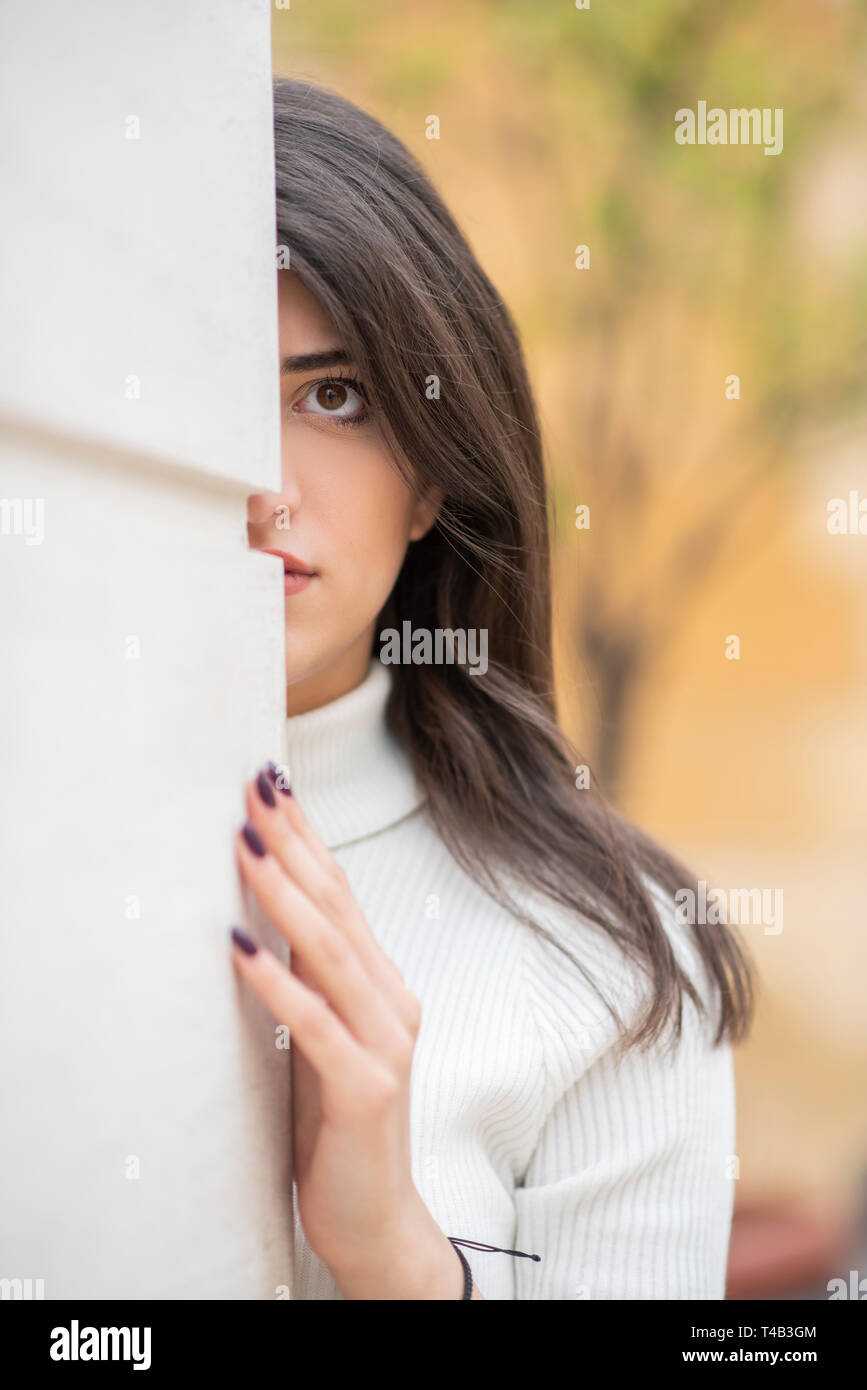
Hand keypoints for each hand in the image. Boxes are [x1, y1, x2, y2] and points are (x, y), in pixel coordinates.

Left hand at [229, 763, 469, 1298]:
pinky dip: (276, 983)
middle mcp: (394, 1001)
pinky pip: (316, 1026)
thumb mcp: (319, 1037)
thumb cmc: (338, 1124)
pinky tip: (239, 948)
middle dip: (294, 844)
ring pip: (332, 953)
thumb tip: (258, 918)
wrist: (377, 1218)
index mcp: (383, 984)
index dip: (307, 837)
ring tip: (243, 846)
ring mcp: (387, 1044)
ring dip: (283, 895)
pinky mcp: (367, 1089)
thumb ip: (308, 982)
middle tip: (254, 788)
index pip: (342, 894)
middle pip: (339, 907)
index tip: (272, 784)